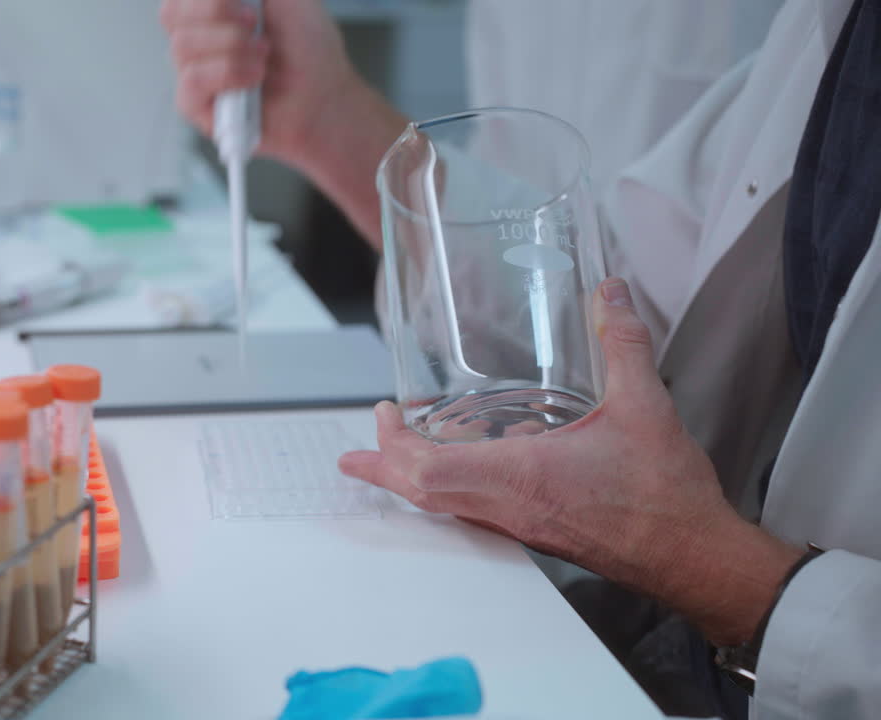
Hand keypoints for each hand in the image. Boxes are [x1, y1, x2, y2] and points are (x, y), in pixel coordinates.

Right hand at [159, 0, 359, 162]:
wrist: (325, 96)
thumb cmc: (308, 50)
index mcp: (211, 11)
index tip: (245, 0)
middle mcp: (197, 40)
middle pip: (171, 14)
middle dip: (216, 10)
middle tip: (255, 22)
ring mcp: (194, 72)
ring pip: (182, 46)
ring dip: (231, 45)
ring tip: (264, 56)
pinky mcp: (197, 107)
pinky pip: (192, 81)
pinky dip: (228, 72)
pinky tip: (255, 77)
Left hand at [340, 278, 801, 644]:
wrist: (693, 557)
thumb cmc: (664, 495)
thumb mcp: (643, 405)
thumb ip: (621, 343)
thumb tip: (611, 293)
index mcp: (521, 478)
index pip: (429, 471)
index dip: (393, 446)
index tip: (382, 415)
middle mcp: (509, 507)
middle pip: (423, 493)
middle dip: (385, 467)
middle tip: (360, 448)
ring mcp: (520, 525)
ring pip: (448, 506)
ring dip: (416, 479)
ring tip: (400, 452)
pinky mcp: (537, 533)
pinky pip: (478, 512)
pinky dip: (457, 487)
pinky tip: (481, 460)